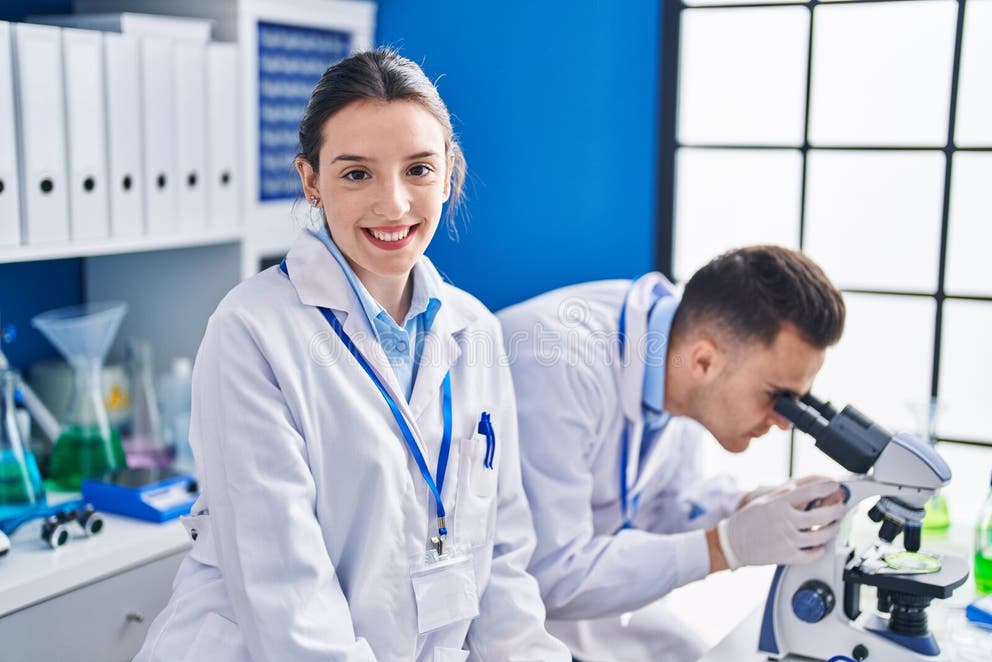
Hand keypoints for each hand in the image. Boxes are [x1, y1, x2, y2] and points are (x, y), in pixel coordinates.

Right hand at [717, 478, 846, 569]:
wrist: (733, 543)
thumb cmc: (749, 520)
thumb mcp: (765, 499)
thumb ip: (786, 493)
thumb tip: (807, 487)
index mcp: (778, 504)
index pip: (809, 492)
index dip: (826, 487)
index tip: (835, 485)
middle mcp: (784, 520)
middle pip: (822, 515)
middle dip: (837, 510)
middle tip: (842, 508)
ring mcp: (787, 539)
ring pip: (821, 536)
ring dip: (833, 530)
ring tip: (835, 526)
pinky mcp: (787, 556)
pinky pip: (812, 554)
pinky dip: (820, 549)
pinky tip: (821, 545)